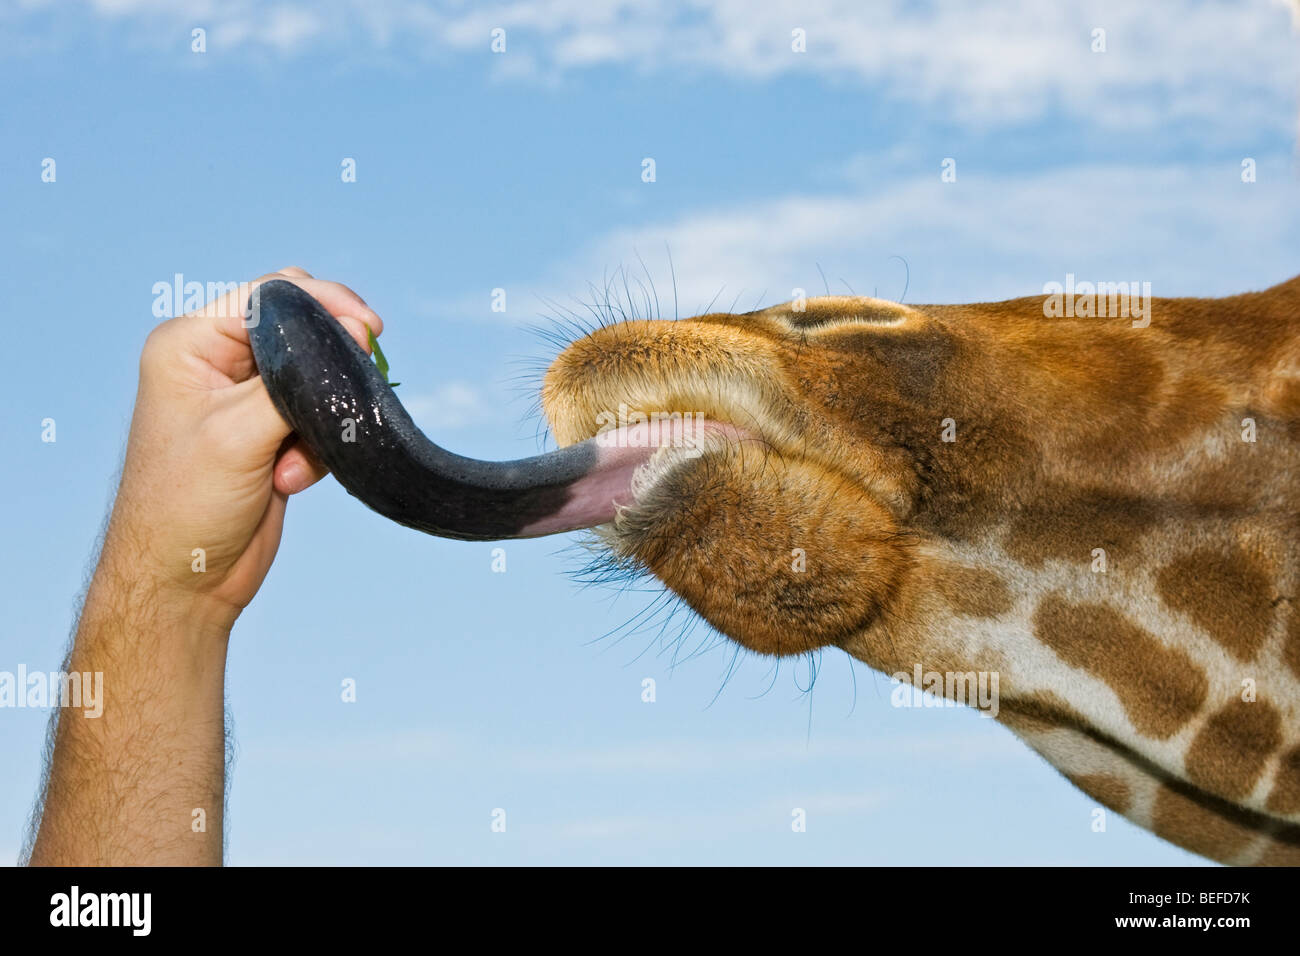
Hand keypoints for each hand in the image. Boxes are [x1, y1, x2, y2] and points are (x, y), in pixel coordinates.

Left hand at [105, 266, 382, 626]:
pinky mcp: (269, 435)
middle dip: (328, 364)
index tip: (369, 331)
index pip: (271, 296)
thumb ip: (294, 378)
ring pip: (317, 379)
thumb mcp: (238, 432)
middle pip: (300, 331)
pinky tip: (290, 482)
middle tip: (359, 382)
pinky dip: (317, 450)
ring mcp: (244, 400)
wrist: (185, 582)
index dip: (324, 304)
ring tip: (292, 464)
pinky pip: (318, 418)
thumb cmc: (186, 505)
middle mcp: (215, 363)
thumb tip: (351, 336)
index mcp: (189, 344)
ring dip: (319, 421)